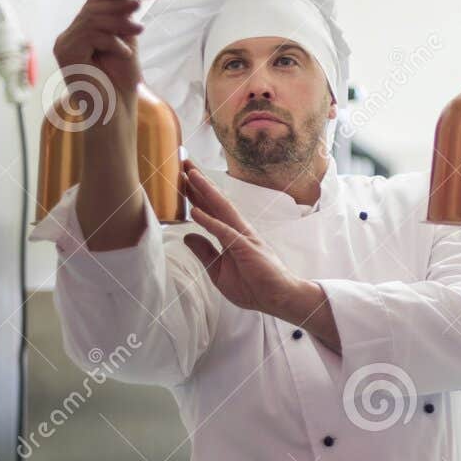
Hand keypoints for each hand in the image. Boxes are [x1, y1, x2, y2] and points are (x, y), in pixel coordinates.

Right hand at [52, 0, 143, 96]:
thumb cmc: (119, 86)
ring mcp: (64, 46)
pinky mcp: (66, 54)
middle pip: (91, 10)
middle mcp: (68, 38)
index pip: (91, 6)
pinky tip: (125, 53)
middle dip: (117, 5)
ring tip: (139, 30)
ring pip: (91, 20)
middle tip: (138, 4)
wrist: (114, 113)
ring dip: (119, 22)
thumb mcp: (124, 47)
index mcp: (80, 35)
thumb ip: (121, 25)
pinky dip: (111, 42)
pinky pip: (90, 35)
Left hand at [179, 161, 341, 352]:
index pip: (211, 210)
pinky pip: (224, 232)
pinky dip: (209, 221)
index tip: (182, 177)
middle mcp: (237, 230)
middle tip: (184, 162)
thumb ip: (205, 252)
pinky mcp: (246, 248)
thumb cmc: (253, 286)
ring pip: (221, 209)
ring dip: (204, 191)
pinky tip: (195, 211)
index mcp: (231, 235)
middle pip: (215, 202)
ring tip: (190, 175)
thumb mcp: (218, 270)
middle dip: (199, 182)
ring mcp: (243, 237)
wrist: (278, 298)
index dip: (196, 193)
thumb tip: (188, 235)